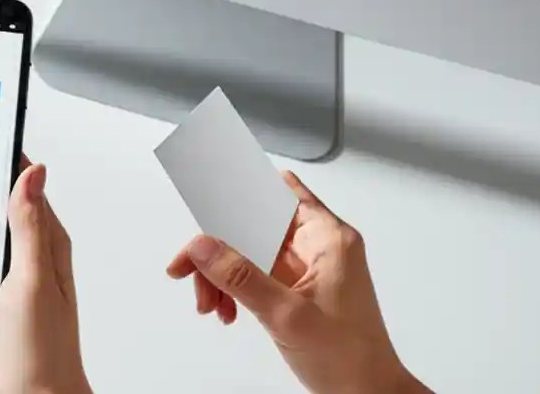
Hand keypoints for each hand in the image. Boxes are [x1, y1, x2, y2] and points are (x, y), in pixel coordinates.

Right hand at [166, 172, 429, 393]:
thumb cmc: (351, 360)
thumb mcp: (288, 316)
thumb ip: (242, 277)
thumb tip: (203, 245)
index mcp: (328, 239)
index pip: (277, 192)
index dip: (239, 185)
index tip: (205, 180)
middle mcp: (317, 246)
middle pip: (252, 223)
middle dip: (217, 248)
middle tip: (188, 268)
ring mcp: (304, 268)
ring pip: (246, 250)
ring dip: (220, 273)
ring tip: (209, 303)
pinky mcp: (293, 288)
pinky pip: (251, 274)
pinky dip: (232, 288)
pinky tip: (224, 308)